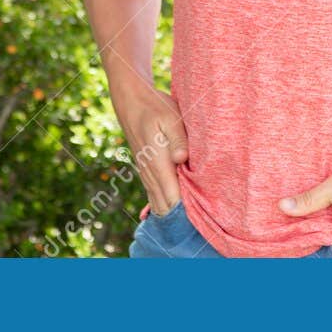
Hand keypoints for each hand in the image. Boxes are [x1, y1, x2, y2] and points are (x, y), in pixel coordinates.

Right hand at [112, 74, 188, 215]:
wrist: (131, 100)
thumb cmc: (155, 106)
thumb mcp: (171, 117)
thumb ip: (178, 139)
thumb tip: (181, 160)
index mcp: (158, 162)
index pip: (172, 197)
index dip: (185, 212)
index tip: (201, 222)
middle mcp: (150, 172)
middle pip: (164, 206)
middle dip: (180, 219)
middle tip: (199, 230)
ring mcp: (146, 172)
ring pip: (157, 202)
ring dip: (171, 214)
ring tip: (188, 229)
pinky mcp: (146, 169)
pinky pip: (153, 194)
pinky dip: (162, 206)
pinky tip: (167, 216)